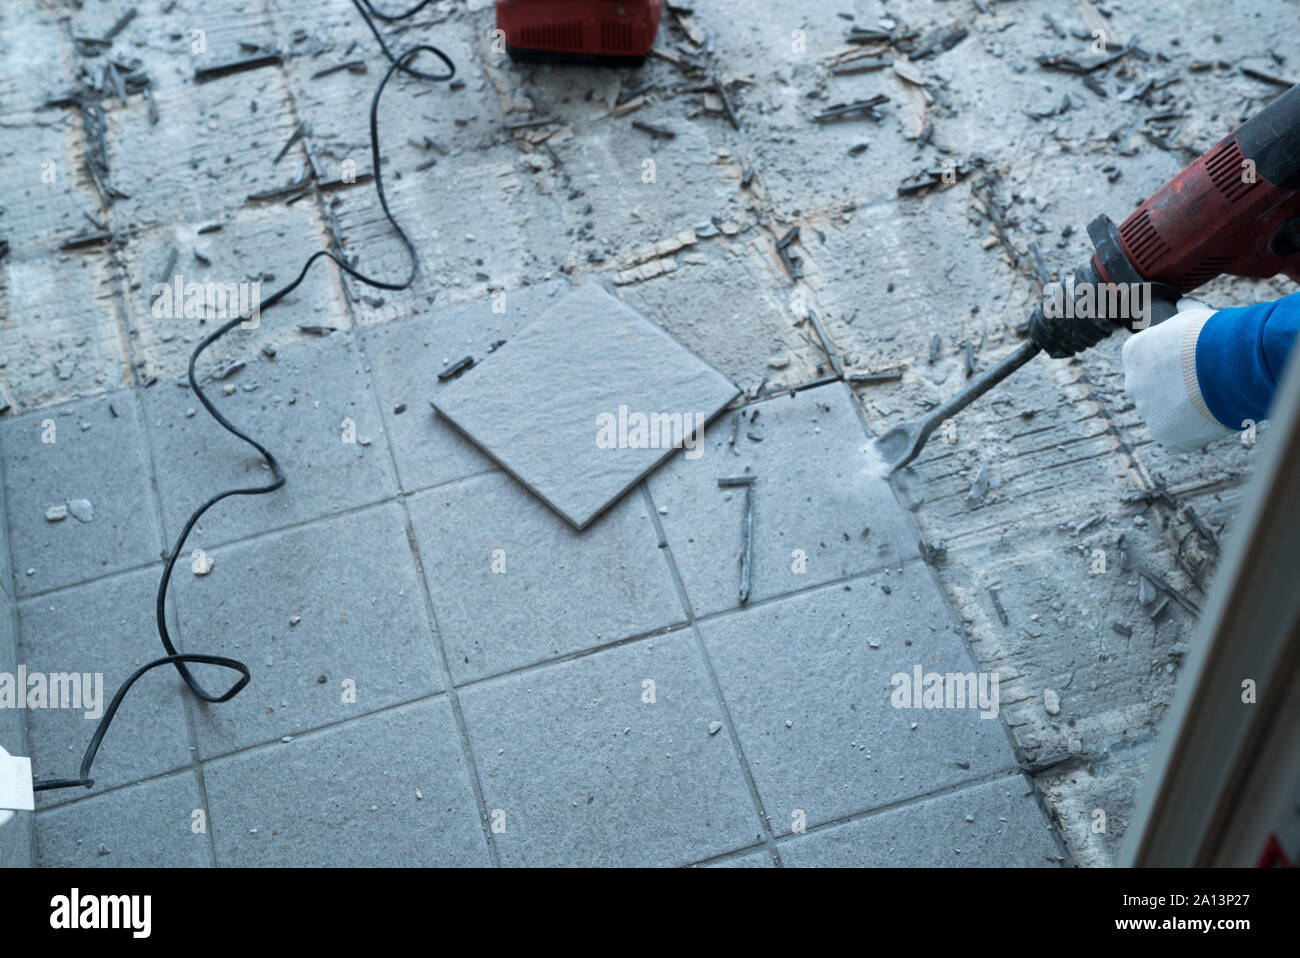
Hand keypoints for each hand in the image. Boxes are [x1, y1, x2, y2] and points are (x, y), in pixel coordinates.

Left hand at [1122, 299, 1233, 451]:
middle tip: (1204, 386)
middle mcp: (1132, 383)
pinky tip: (1210, 421)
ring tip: (1213, 401)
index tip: (1193, 365)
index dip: (1172, 366)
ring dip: (1184, 413)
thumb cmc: (1215, 335)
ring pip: (1163, 416)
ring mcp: (1146, 411)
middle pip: (1150, 391)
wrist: (1231, 363)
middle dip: (1173, 390)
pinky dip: (1192, 435)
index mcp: (1133, 353)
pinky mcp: (1163, 434)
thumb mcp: (1194, 316)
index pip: (1145, 364)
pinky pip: (1176, 440)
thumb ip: (1181, 313)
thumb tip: (1181, 302)